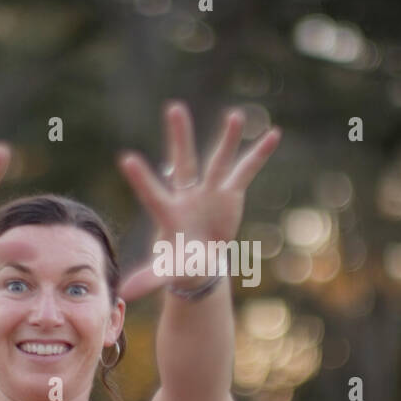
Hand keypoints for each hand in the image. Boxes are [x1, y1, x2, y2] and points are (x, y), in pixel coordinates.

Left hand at [118, 101, 281, 301]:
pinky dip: (260, 154)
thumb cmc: (179, 264)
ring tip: (236, 115)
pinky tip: (275, 133)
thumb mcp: (167, 271)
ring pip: (217, 160)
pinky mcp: (229, 192)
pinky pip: (246, 170)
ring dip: (228, 139)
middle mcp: (187, 195)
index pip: (153, 193)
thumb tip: (124, 293)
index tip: (126, 158)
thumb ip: (148, 277)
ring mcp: (208, 191)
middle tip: (174, 107)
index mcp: (169, 213)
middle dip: (180, 137)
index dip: (141, 178)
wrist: (200, 260)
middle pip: (183, 162)